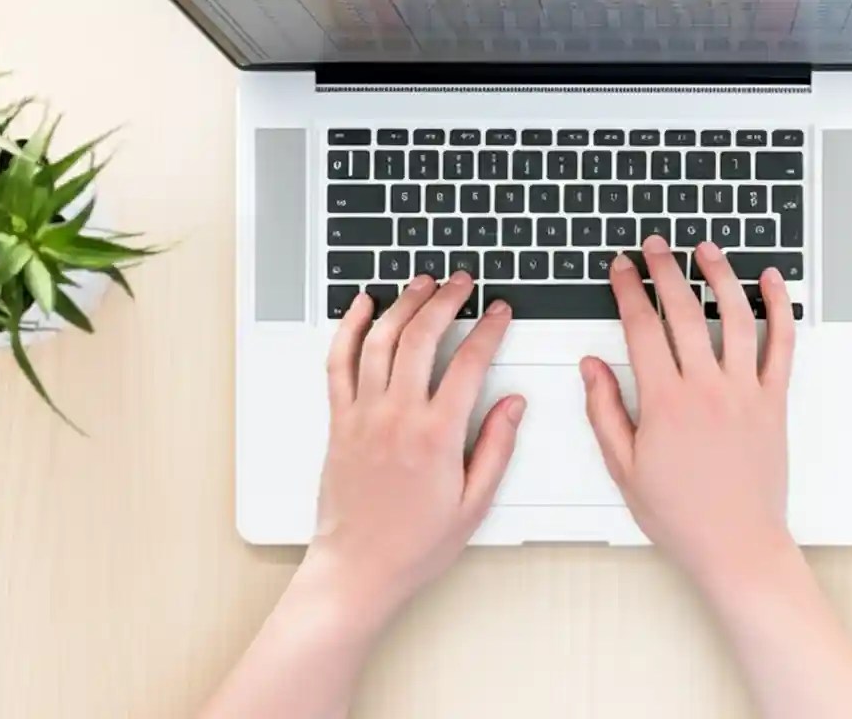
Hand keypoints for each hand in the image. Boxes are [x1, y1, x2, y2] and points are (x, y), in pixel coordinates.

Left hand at [309, 272, 524, 612]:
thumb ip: (496, 447)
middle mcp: (397, 417)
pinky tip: (362, 306)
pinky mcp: (339, 421)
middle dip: (446, 300)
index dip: (488, 329)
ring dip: (404, 303)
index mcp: (437, 436)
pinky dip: (350, 328)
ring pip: (381, 340)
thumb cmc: (415, 544)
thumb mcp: (475, 503)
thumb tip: (513, 405)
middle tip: (462, 283)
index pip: (469, 363)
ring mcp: (362, 415)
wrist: (358, 568)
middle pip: (422, 337)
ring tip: (423, 283)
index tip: (499, 312)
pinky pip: (338, 362)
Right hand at [581, 236, 795, 584]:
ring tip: (705, 249)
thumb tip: (592, 366)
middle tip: (654, 246)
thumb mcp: (624, 467)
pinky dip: (780, 309)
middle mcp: (706, 388)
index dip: (628, 290)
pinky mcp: (773, 401)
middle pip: (684, 311)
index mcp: (664, 402)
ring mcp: (744, 391)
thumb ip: (605, 411)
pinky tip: (773, 283)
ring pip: (734, 316)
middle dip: (664, 270)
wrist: (736, 544)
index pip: (642, 327)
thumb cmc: (680, 514)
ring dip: (719, 275)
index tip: (620, 269)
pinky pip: (781, 345)